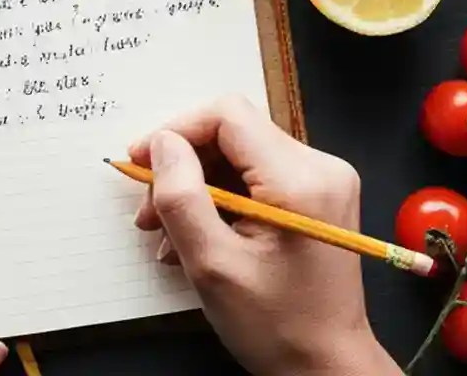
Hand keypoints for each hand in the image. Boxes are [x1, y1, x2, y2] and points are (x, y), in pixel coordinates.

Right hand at [130, 97, 400, 375]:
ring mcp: (322, 181)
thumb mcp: (212, 264)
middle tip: (148, 212)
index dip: (175, 132)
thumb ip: (181, 196)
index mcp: (302, 180)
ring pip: (237, 154)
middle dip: (181, 167)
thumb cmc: (276, 325)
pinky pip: (254, 176)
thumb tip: (160, 144)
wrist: (327, 367)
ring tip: (166, 232)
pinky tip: (196, 236)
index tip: (139, 164)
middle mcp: (320, 167)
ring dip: (195, 187)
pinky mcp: (315, 196)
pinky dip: (218, 199)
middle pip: (231, 133)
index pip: (227, 116)